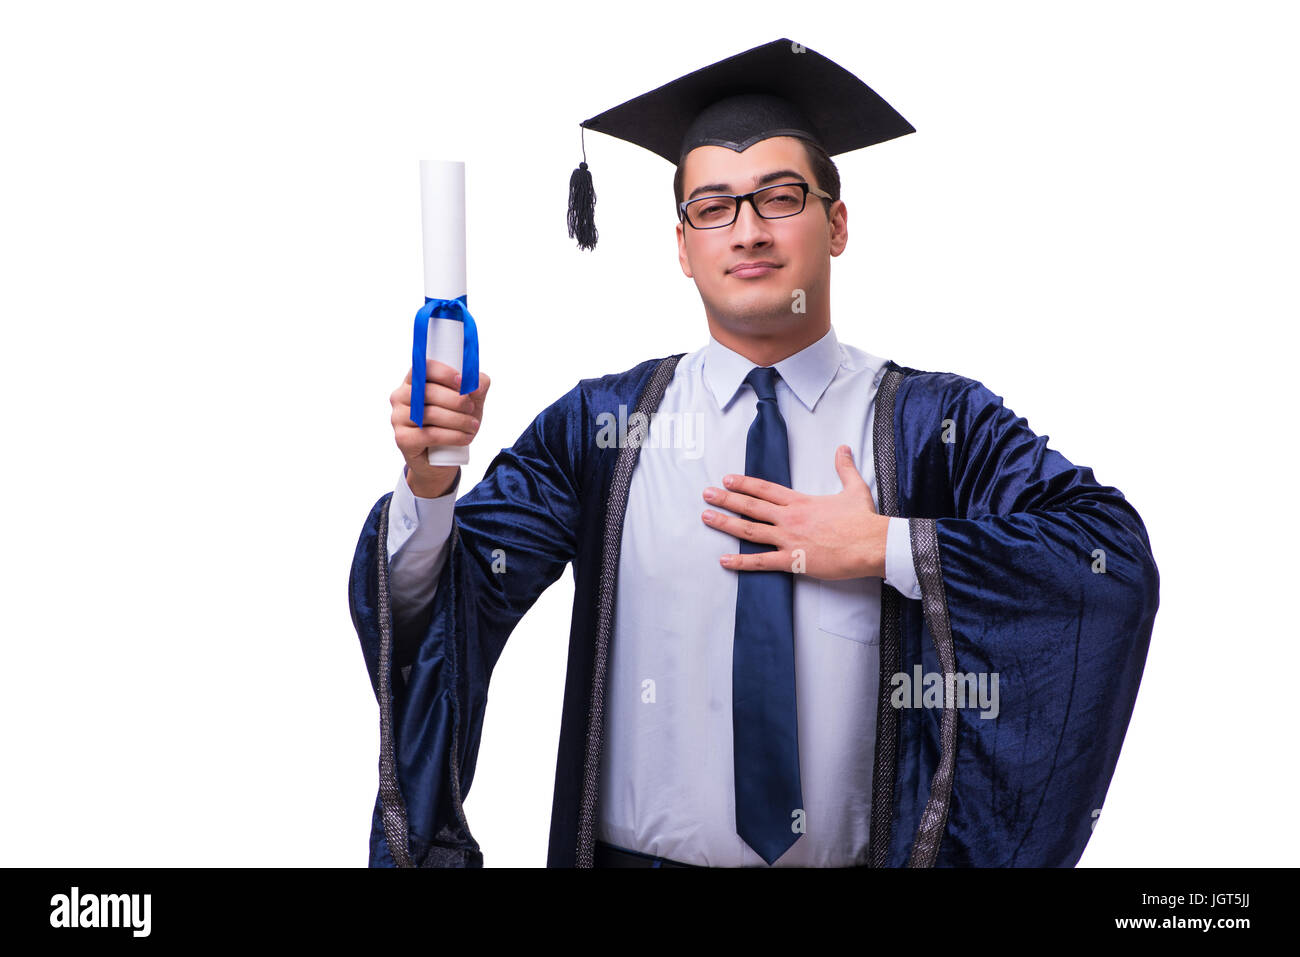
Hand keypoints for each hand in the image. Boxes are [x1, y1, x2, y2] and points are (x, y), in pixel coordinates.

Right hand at [390, 359, 490, 496]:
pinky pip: (429, 434)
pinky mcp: (403, 439)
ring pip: (430, 414)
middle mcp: (401, 397)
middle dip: (456, 400)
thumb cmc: (454, 423)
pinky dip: (452, 436)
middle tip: (471, 409)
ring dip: (458, 420)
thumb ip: (478, 386)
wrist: (441, 459)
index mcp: (414, 381)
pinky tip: (466, 438)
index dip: (443, 373)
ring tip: (473, 426)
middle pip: (427, 391)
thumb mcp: (471, 402)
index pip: (423, 368)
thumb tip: (476, 385)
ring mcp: (398, 418)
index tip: (463, 382)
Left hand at [700, 445, 888, 579]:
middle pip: (751, 506)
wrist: (871, 544)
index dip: (744, 483)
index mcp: (801, 502)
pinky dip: (742, 563)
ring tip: (707, 518)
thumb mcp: (854, 488)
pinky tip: (724, 561)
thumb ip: (844, 468)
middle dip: (726, 499)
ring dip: (726, 524)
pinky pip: (762, 562)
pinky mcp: (793, 560)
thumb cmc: (863, 520)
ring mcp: (789, 539)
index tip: (727, 479)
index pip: (765, 489)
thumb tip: (843, 448)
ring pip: (750, 531)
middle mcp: (790, 518)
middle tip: (706, 494)